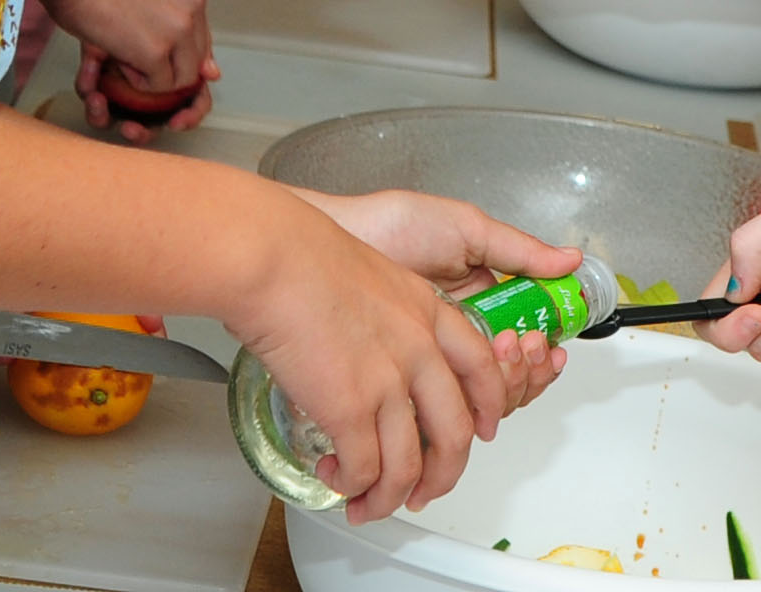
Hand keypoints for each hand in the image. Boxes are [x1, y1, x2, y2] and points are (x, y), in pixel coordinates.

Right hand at [44, 0, 216, 144]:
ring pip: (182, 77)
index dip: (177, 52)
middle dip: (168, 67)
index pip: (201, 36)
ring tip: (127, 53)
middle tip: (134, 52)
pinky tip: (120, 56)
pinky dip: (137, 81)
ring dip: (154, 75)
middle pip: (196, 59)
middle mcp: (195, 5)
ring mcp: (179, 28)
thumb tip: (214, 74)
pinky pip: (158, 85)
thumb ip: (181, 26)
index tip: (154, 52)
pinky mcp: (157, 51)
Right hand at [232, 207, 518, 520]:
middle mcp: (420, 351)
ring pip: (409, 465)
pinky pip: (364, 469)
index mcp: (430, 313)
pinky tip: (335, 477)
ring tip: (366, 503)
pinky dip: (351, 485)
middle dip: (441, 476)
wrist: (275, 260)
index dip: (485, 409)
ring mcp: (388, 382)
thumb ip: (389, 317)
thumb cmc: (305, 257)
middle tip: (422, 492)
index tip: (479, 431)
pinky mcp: (350, 408)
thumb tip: (374, 351)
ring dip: (388, 496)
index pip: (481, 370)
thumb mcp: (374, 276)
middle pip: (455, 433)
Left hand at [301, 189, 584, 414]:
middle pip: (506, 385)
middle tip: (518, 342)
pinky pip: (434, 413)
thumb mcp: (468, 230)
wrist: (341, 235)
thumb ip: (520, 251)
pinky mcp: (399, 382)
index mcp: (482, 310)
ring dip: (500, 385)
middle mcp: (457, 343)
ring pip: (476, 405)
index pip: (522, 351)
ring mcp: (429, 365)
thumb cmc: (396, 226)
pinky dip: (456, 409)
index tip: (541, 343)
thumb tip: (570, 260)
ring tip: (498, 345)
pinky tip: (461, 388)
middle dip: (523, 371)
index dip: (538, 357)